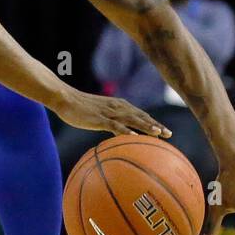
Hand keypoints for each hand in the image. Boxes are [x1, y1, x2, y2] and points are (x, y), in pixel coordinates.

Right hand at [53, 89, 171, 137]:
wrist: (65, 98)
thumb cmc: (78, 108)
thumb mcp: (97, 113)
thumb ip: (107, 120)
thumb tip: (114, 132)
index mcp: (118, 105)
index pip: (140, 114)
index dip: (152, 122)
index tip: (164, 131)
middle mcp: (117, 107)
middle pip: (141, 116)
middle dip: (155, 125)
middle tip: (169, 134)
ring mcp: (109, 112)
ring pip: (132, 119)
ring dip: (146, 126)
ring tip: (158, 133)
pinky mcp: (100, 118)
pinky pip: (115, 125)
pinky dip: (125, 130)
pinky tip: (134, 136)